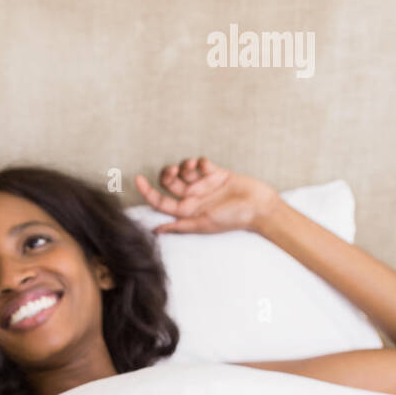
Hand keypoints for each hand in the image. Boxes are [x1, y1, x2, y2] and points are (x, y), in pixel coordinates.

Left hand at [134, 156, 278, 234]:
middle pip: (170, 182)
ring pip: (184, 170)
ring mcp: (204, 185)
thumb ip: (180, 226)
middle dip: (167, 174)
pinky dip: (201, 162)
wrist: (258, 206)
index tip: (137, 178)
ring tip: (194, 167)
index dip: (147, 191)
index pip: (160, 201)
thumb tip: (155, 231)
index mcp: (186, 211)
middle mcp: (193, 198)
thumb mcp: (203, 224)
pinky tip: (209, 168)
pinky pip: (201, 163)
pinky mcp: (216, 173)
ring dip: (185, 165)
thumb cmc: (233, 218)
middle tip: (174, 172)